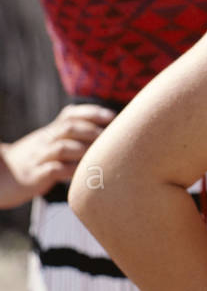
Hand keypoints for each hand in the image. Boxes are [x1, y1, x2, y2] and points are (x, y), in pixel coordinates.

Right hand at [0, 103, 115, 207]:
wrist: (1, 177)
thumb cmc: (33, 161)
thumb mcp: (47, 144)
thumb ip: (69, 137)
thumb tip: (103, 132)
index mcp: (49, 132)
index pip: (70, 114)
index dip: (91, 112)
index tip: (112, 116)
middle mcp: (45, 141)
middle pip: (68, 127)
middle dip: (92, 131)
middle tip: (110, 139)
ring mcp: (40, 157)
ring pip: (62, 147)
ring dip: (83, 150)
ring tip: (99, 156)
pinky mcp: (36, 175)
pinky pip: (55, 170)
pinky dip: (71, 171)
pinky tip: (84, 174)